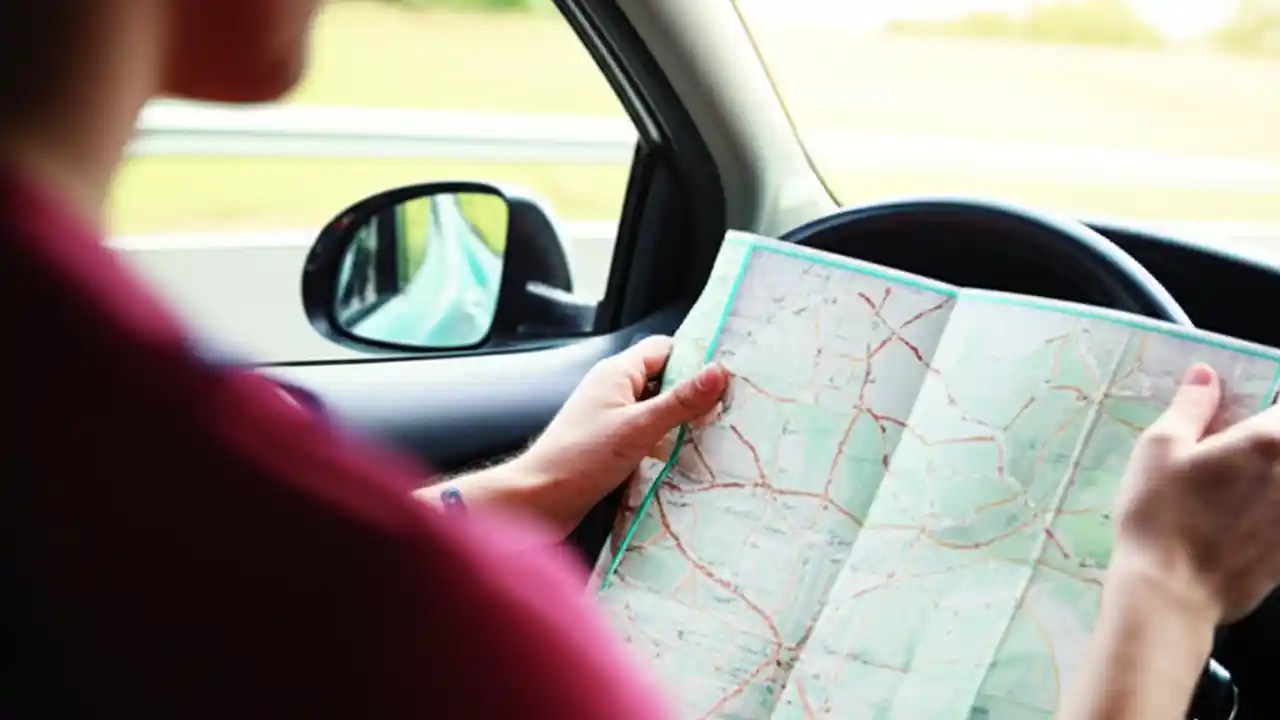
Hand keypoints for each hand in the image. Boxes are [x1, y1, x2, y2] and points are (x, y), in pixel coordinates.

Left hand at [510, 335, 728, 535]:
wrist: (539, 499)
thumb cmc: (581, 457)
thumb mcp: (639, 427)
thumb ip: (680, 401)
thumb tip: (718, 372)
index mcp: (617, 372)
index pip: (665, 349)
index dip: (695, 358)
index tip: (727, 375)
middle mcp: (614, 389)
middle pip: (664, 379)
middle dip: (693, 394)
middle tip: (728, 409)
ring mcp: (612, 417)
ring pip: (658, 409)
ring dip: (681, 421)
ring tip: (715, 434)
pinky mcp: (612, 443)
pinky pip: (648, 433)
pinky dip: (666, 442)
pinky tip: (685, 457)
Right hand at [1113, 362, 1279, 622]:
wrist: (1170, 594)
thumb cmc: (1158, 514)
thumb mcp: (1159, 448)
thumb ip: (1191, 406)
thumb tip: (1207, 375)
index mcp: (1269, 441)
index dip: (1269, 403)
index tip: (1250, 409)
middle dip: (1268, 442)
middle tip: (1231, 454)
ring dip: (1269, 479)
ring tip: (1231, 491)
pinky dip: (1270, 512)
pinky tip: (1239, 520)